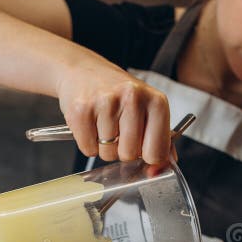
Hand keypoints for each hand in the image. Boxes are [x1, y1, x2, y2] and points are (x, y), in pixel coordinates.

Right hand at [56, 58, 175, 165]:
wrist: (83, 70)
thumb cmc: (119, 94)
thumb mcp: (148, 111)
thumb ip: (160, 142)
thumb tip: (160, 171)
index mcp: (156, 102)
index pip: (156, 153)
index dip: (146, 156)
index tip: (141, 146)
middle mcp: (133, 98)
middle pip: (129, 155)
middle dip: (122, 150)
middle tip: (118, 130)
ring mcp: (106, 103)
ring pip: (107, 154)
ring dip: (104, 146)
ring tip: (103, 124)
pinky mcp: (81, 110)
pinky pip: (88, 149)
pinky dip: (88, 143)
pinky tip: (90, 123)